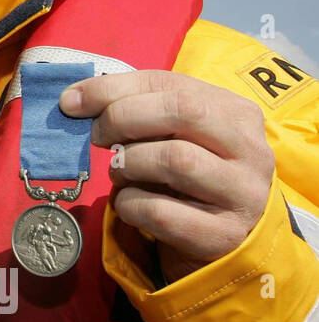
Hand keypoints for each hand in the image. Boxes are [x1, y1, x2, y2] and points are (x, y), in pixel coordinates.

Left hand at [60, 70, 274, 282]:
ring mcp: (243, 194)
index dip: (112, 89)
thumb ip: (132, 109)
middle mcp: (250, 150)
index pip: (169, 83)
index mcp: (236, 113)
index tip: (71, 102)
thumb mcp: (169, 136)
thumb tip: (73, 99)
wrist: (220, 239)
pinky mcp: (223, 234)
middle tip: (97, 137)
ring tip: (120, 174)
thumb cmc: (185, 176)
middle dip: (123, 119)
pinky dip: (129, 203)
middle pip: (181, 112)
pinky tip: (128, 203)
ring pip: (175, 160)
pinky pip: (160, 211)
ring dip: (128, 165)